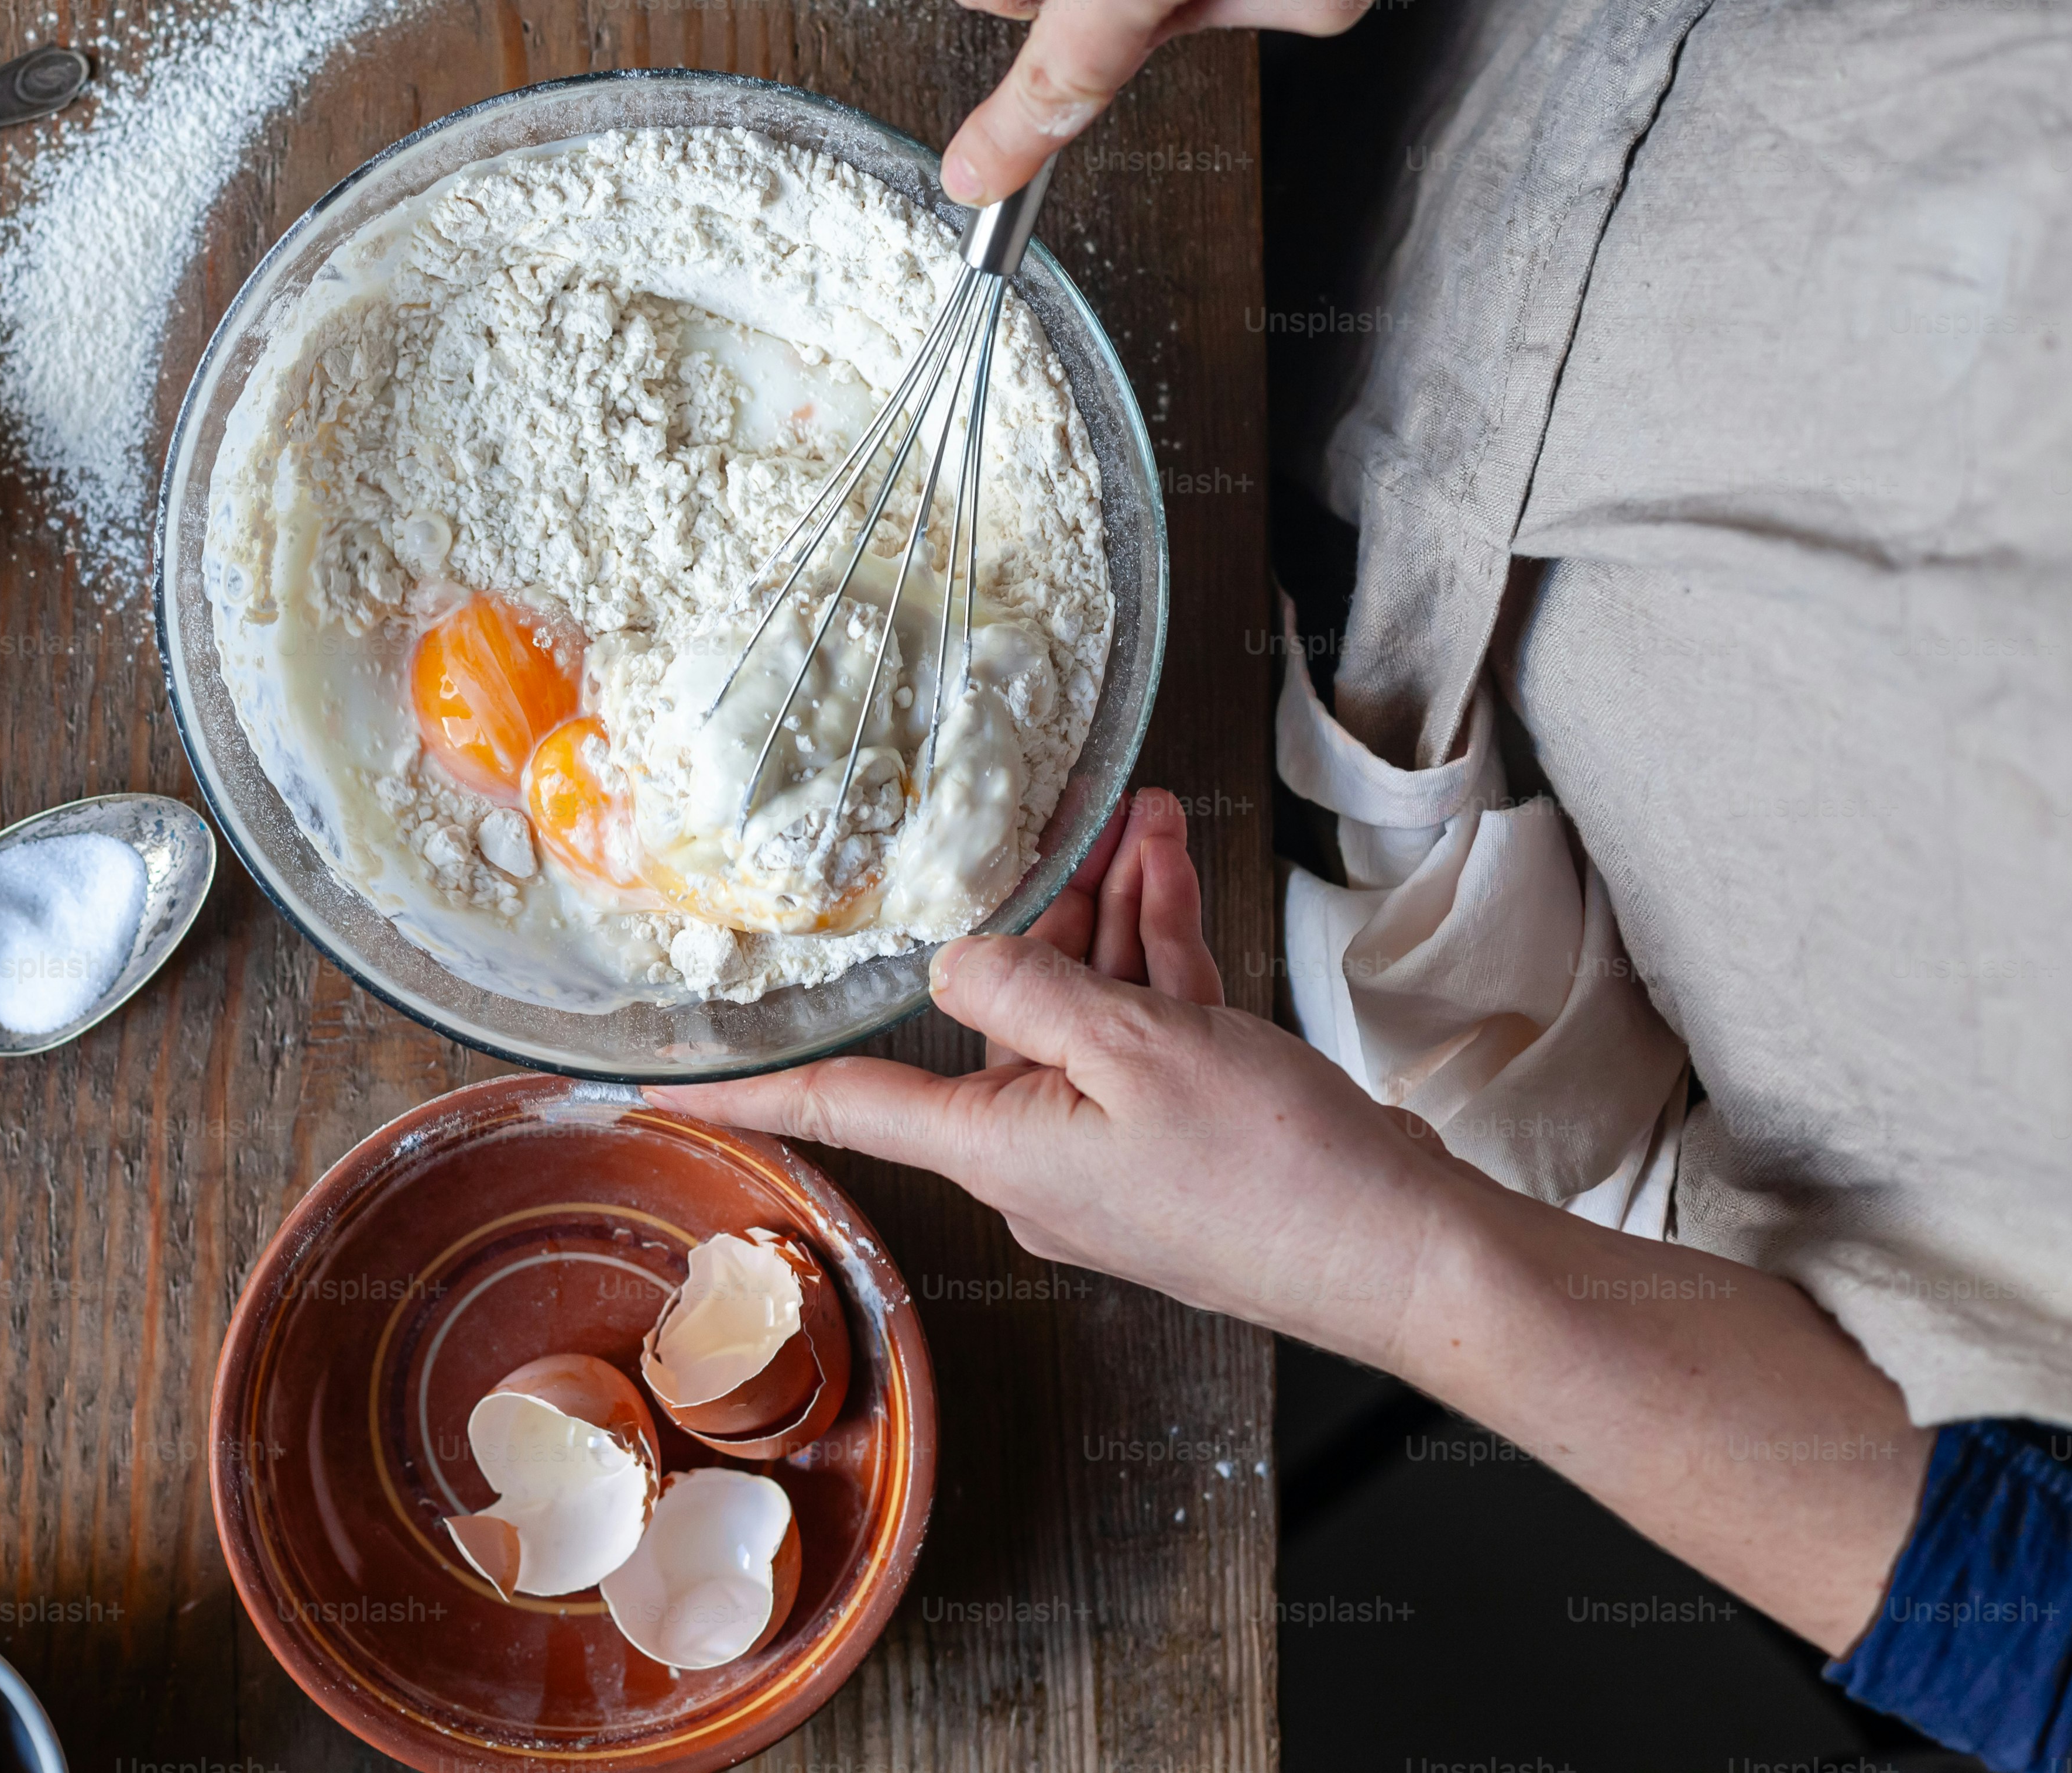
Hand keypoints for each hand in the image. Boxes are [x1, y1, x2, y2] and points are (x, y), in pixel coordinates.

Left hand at [645, 789, 1468, 1363]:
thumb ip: (1033, 988)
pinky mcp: (1175, 1131)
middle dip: (1040, 910)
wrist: (1404, 1251)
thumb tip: (956, 958)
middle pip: (996, 1013)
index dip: (753, 1081)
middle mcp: (1036, 1153)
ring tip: (1144, 819)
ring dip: (1111, 912)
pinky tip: (1171, 870)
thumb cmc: (1275, 1177)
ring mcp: (1108, 1144)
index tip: (667, 1077)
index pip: (844, 1102)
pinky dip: (1156, 954)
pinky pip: (1140, 1030)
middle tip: (1074, 819)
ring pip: (1080, 1007)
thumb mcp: (1137, 1049)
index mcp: (1000, 1146)